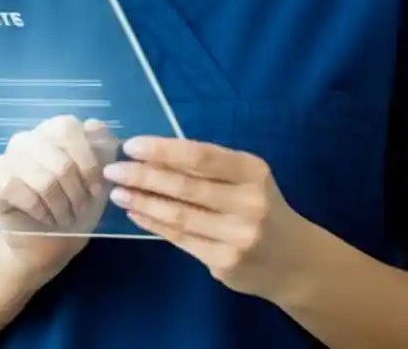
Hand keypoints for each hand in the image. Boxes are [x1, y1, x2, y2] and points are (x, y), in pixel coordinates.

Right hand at [0, 115, 118, 280]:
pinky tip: (44, 218)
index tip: (97, 189)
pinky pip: (17, 191)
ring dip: (60, 206)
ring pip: (43, 180)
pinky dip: (39, 210)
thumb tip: (95, 126)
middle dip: (76, 193)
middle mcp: (26, 139)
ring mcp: (4, 160)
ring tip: (63, 217)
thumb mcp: (101, 177)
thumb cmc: (77, 206)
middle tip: (79, 209)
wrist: (51, 244)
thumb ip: (103, 147)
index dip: (88, 163)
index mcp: (52, 131)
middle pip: (60, 161)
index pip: (69, 130)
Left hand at [102, 136, 304, 297]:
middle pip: (185, 186)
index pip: (201, 156)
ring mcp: (237, 235)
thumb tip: (152, 154)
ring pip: (178, 215)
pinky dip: (153, 224)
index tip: (131, 146)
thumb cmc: (260, 208)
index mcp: (252, 171)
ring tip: (117, 193)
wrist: (294, 261)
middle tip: (113, 170)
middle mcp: (248, 202)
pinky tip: (135, 213)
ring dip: (142, 202)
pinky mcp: (225, 262)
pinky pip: (180, 238)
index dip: (163, 150)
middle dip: (143, 176)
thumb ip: (209, 169)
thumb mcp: (246, 180)